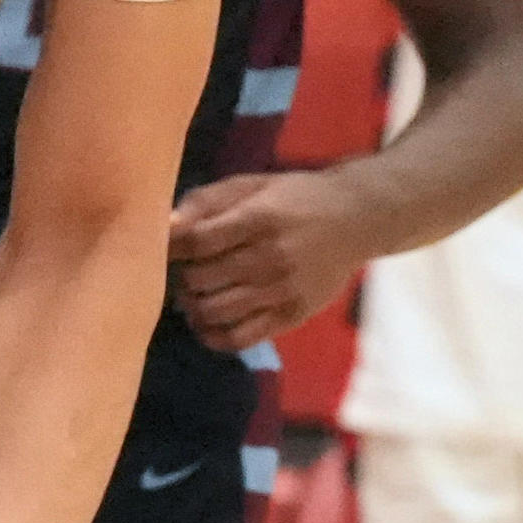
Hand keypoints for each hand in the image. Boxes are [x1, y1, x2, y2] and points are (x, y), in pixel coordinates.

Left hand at [170, 170, 374, 343]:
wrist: (357, 219)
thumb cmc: (296, 198)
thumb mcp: (253, 185)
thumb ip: (207, 201)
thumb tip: (166, 224)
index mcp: (259, 218)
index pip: (197, 241)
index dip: (170, 247)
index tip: (164, 247)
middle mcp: (270, 257)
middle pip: (201, 279)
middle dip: (180, 276)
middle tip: (183, 269)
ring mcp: (282, 291)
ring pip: (214, 312)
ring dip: (191, 305)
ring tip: (193, 294)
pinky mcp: (292, 316)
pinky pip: (240, 338)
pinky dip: (212, 335)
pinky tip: (206, 321)